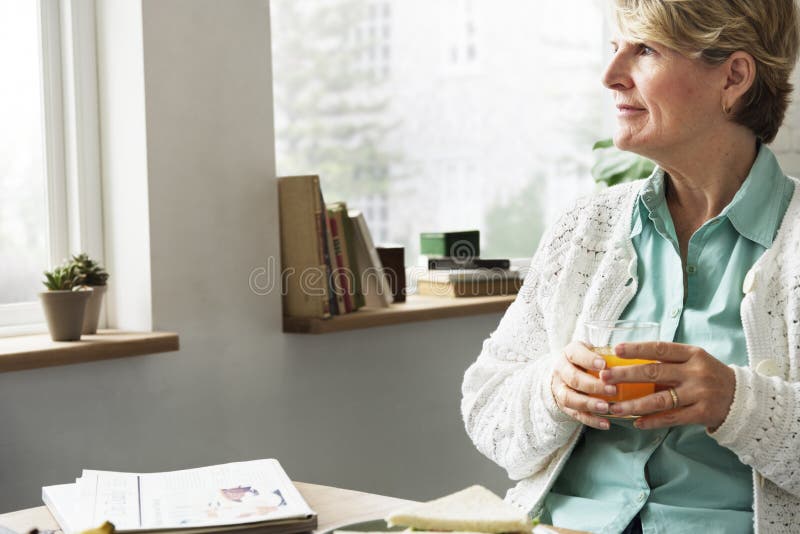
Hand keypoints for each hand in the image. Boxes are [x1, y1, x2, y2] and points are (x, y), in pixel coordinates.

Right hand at [551, 341, 618, 429]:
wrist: (567, 371)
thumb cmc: (587, 359)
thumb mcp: (592, 350)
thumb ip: (605, 354)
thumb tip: (628, 355)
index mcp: (569, 353)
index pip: (576, 355)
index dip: (589, 360)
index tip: (604, 365)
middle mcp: (561, 371)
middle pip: (574, 378)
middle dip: (593, 385)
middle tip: (613, 390)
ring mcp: (560, 389)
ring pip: (570, 398)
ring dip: (589, 404)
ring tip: (606, 408)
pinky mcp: (564, 406)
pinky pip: (576, 415)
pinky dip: (591, 420)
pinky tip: (606, 423)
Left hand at [599, 341, 735, 430]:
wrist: (741, 398)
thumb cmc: (708, 375)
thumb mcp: (694, 361)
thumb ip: (669, 361)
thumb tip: (630, 361)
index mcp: (692, 354)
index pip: (661, 348)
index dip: (637, 348)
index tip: (616, 350)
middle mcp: (696, 372)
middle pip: (655, 372)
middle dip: (626, 375)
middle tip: (604, 378)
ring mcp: (699, 393)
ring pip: (660, 399)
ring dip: (633, 404)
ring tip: (613, 407)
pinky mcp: (702, 413)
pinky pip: (672, 418)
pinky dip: (652, 420)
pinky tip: (636, 422)